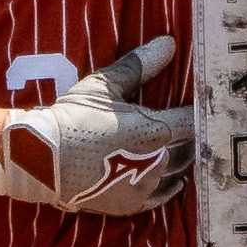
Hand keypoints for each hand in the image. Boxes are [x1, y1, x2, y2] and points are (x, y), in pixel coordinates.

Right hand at [3, 37, 192, 215]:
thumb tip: (169, 43)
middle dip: (193, 136)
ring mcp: (147, 185)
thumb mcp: (102, 86)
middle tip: (195, 126)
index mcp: (157, 130)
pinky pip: (164, 196)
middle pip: (191, 148)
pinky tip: (177, 180)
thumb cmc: (73, 116)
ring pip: (180, 171)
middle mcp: (160, 161)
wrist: (42, 158)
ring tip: (185, 149)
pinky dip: (172, 186)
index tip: (204, 105)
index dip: (200, 111)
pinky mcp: (133, 203)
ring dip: (184, 159)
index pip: (194, 120)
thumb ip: (139, 66)